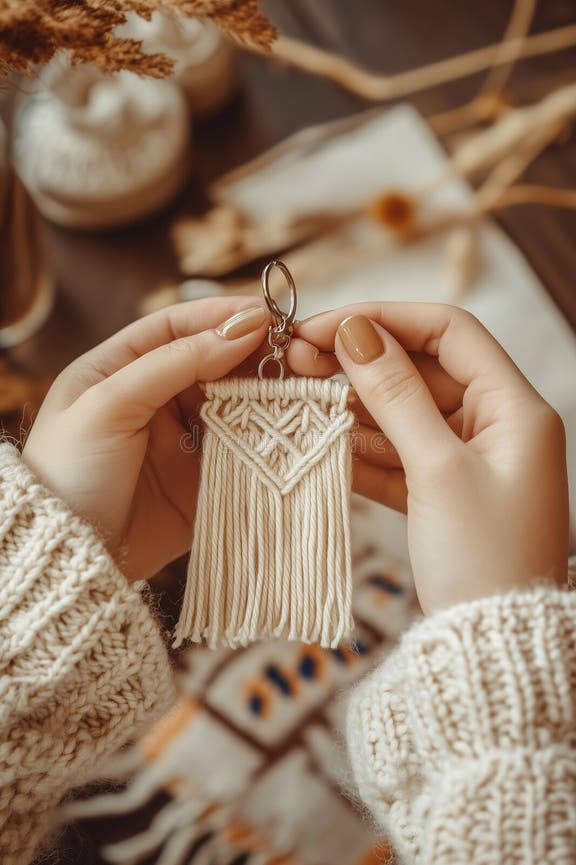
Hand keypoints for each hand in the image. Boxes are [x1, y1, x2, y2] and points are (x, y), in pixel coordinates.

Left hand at [22, 298, 274, 581]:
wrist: (72, 555)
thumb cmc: (70, 471)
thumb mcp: (110, 404)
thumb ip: (174, 363)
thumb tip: (240, 331)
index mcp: (120, 370)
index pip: (176, 329)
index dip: (219, 317)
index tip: (264, 315)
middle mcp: (155, 399)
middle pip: (212, 363)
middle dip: (252, 354)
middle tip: (293, 349)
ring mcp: (181, 438)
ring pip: (232, 403)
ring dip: (264, 392)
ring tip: (300, 382)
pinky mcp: (204, 477)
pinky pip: (242, 448)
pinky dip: (266, 436)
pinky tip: (290, 425)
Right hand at [294, 303, 568, 612]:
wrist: (493, 648)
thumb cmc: (485, 557)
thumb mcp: (438, 469)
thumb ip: (396, 395)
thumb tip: (356, 331)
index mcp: (514, 407)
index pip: (448, 331)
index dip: (385, 318)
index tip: (326, 325)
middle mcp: (495, 425)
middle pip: (422, 370)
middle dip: (361, 363)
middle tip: (299, 360)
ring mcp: (468, 460)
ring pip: (404, 413)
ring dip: (355, 405)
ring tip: (301, 398)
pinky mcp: (444, 493)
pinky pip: (399, 455)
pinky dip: (364, 448)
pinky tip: (323, 441)